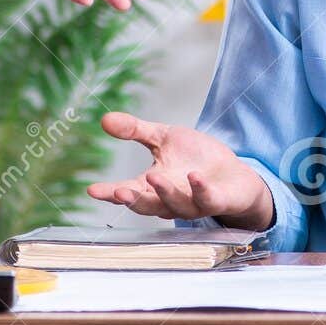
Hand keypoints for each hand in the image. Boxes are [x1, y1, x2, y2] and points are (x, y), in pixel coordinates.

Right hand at [87, 112, 274, 229]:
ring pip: (176, 205)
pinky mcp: (218, 201)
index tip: (92, 190)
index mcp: (154, 186)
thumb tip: (104, 119)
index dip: (110, 193)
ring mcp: (194, 204)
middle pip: (147, 205)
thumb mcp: (163, 137)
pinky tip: (194, 177)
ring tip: (154, 176)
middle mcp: (170, 200)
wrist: (233, 172)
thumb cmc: (195, 158)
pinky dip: (200, 190)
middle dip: (133, 200)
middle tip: (119, 192)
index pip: (128, 192)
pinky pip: (208, 200)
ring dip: (164, 192)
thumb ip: (135, 130)